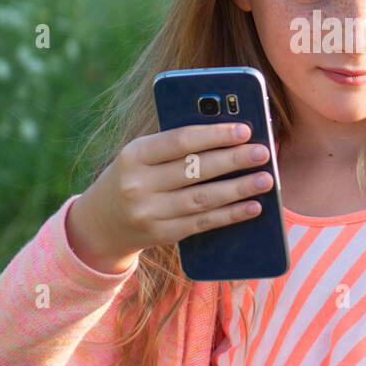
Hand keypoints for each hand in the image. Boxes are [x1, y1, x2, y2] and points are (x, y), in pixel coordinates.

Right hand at [66, 121, 272, 272]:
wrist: (100, 222)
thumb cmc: (133, 176)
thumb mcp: (143, 155)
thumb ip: (177, 145)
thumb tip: (230, 136)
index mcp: (134, 154)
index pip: (181, 141)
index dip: (215, 134)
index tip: (245, 130)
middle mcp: (138, 184)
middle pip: (195, 170)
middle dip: (234, 160)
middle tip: (263, 153)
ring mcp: (149, 213)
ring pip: (202, 199)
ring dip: (239, 189)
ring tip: (266, 179)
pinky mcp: (160, 235)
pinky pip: (202, 223)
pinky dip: (230, 215)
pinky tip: (253, 207)